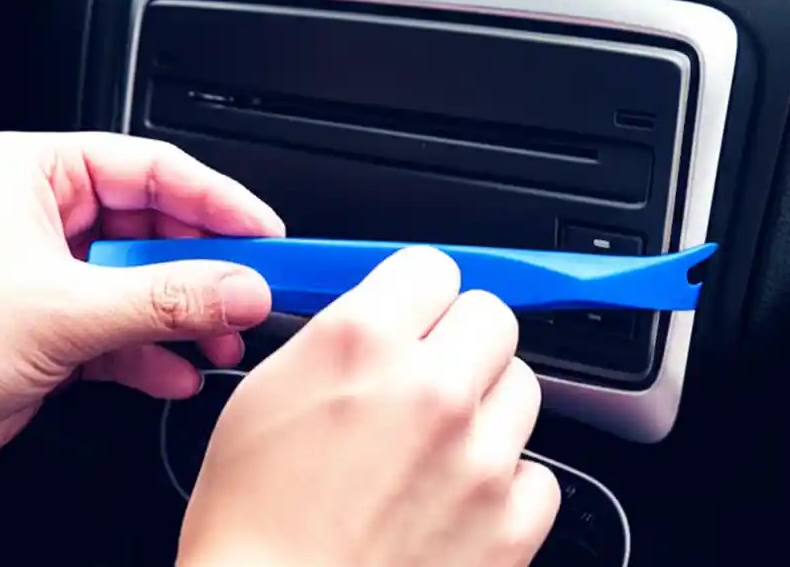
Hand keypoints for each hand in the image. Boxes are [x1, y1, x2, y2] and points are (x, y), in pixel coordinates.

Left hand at [0, 131, 284, 486]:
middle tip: (254, 291)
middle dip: (205, 266)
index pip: (152, 169)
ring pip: (142, 282)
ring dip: (184, 314)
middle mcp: (44, 216)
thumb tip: (239, 286)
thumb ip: (164, 298)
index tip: (266, 234)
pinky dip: (151, 352)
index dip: (218, 200)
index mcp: (36, 173)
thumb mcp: (62, 310)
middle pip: (154, 227)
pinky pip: (121, 329)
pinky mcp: (49, 328)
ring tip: (220, 338)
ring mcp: (48, 275)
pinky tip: (174, 372)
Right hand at [178, 248, 559, 566]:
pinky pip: (537, 473)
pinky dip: (505, 485)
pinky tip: (454, 503)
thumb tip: (381, 315)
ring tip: (436, 448)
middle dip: (461, 341)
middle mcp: (431, 387)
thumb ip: (337, 337)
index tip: (412, 315)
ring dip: (486, 408)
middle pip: (492, 316)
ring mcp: (479, 457)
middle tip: (428, 378)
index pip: (433, 267)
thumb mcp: (264, 394)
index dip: (418, 294)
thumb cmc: (251, 523)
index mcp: (361, 342)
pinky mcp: (510, 523)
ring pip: (523, 388)